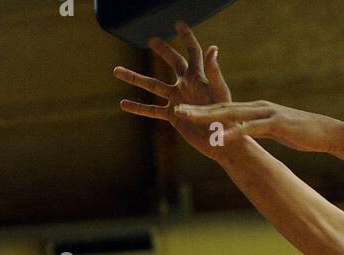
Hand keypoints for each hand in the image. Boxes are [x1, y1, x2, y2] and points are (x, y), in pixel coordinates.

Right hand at [115, 22, 234, 159]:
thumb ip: (214, 72)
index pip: (193, 52)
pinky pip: (152, 111)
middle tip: (151, 40)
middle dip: (163, 50)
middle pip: (172, 63)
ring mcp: (178, 100)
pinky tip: (123, 104)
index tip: (178, 24)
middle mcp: (186, 86)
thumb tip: (212, 48)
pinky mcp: (173, 117)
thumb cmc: (227, 119)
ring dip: (135, 78)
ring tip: (116, 70)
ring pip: (153, 85)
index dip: (187, 37)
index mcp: (199, 77)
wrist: (222, 142)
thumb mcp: (219, 94)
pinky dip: (138, 108)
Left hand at [172, 99, 338, 152]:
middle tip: (177, 110)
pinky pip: (253, 128)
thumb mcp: (273, 131)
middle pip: (222, 107)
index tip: (184, 111)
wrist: (325, 132)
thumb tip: (243, 135)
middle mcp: (257, 106)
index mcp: (255, 109)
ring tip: (192, 119)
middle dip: (199, 109)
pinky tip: (222, 135)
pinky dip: (236, 131)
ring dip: (211, 116)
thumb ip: (256, 130)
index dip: (203, 109)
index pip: (224, 108)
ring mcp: (266, 113)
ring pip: (233, 114)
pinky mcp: (276, 124)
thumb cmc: (300, 133)